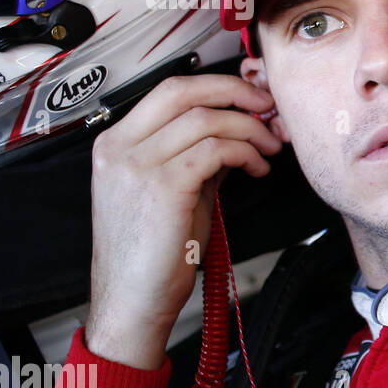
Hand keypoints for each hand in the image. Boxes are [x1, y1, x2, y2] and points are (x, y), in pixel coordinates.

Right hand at [86, 75, 282, 369]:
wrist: (134, 301)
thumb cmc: (155, 254)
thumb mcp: (177, 191)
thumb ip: (200, 156)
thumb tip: (239, 130)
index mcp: (117, 144)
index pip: (170, 90)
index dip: (218, 86)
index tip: (253, 97)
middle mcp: (120, 148)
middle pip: (184, 90)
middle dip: (236, 92)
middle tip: (269, 108)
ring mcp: (137, 165)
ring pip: (206, 119)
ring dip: (250, 129)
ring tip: (270, 149)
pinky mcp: (162, 186)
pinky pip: (215, 149)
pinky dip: (245, 152)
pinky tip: (258, 168)